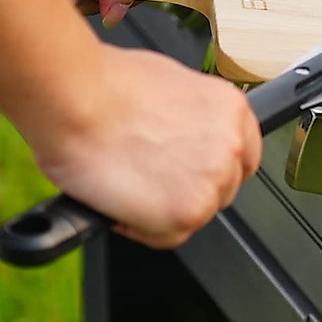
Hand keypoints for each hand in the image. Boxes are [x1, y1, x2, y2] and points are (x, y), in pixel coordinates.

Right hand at [29, 44, 261, 247]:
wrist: (78, 98)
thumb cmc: (108, 85)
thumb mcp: (170, 84)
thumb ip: (190, 116)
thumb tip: (180, 132)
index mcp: (232, 109)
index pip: (243, 156)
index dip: (212, 168)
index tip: (191, 172)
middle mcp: (231, 145)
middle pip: (222, 188)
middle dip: (187, 189)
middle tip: (149, 177)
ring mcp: (214, 180)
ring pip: (196, 215)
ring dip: (163, 209)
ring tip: (127, 183)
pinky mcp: (187, 212)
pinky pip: (168, 236)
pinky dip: (142, 228)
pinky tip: (121, 200)